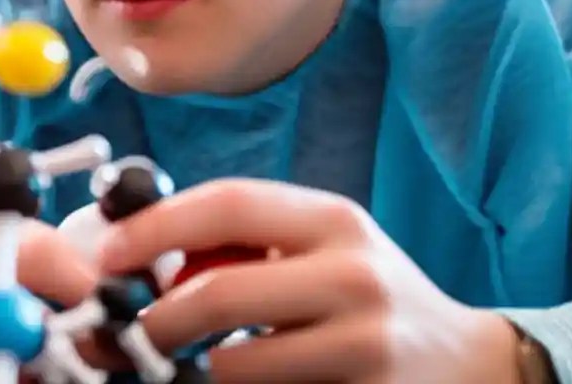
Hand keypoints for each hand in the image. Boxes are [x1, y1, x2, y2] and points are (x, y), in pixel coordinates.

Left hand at [96, 178, 522, 383]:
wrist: (465, 363)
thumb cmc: (362, 294)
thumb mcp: (316, 248)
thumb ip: (242, 243)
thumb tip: (130, 251)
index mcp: (332, 220)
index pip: (226, 204)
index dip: (154, 228)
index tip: (106, 255)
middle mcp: (354, 275)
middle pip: (220, 294)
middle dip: (156, 320)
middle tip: (124, 335)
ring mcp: (365, 345)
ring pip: (236, 366)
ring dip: (191, 371)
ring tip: (177, 367)